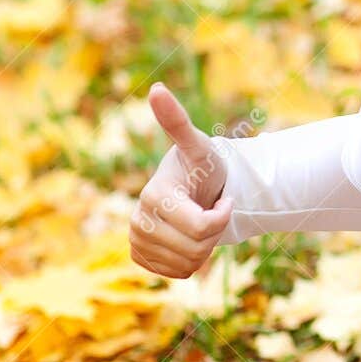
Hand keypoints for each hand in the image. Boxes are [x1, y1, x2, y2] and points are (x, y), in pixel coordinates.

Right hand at [129, 83, 232, 278]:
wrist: (192, 187)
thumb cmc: (201, 165)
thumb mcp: (199, 145)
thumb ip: (178, 121)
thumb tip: (156, 89)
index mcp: (153, 196)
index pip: (202, 227)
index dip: (223, 216)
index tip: (224, 199)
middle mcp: (138, 221)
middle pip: (197, 248)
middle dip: (214, 232)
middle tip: (211, 211)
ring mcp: (136, 242)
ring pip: (189, 264)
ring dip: (204, 246)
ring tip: (199, 222)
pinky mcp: (140, 258)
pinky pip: (180, 273)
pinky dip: (192, 260)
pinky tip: (188, 238)